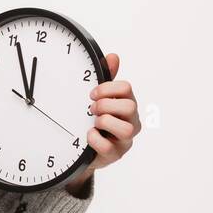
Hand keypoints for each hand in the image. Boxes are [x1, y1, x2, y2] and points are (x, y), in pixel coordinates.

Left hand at [84, 52, 138, 174]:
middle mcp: (131, 121)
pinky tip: (88, 135)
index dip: (107, 88)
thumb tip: (113, 57)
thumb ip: (106, 79)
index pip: (127, 88)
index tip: (92, 93)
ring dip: (105, 122)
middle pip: (130, 107)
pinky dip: (95, 139)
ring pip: (127, 129)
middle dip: (106, 104)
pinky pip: (109, 147)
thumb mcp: (99, 98)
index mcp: (127, 103)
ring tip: (94, 122)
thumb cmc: (95, 120)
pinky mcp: (115, 155)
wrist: (81, 148)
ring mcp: (125, 140)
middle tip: (92, 108)